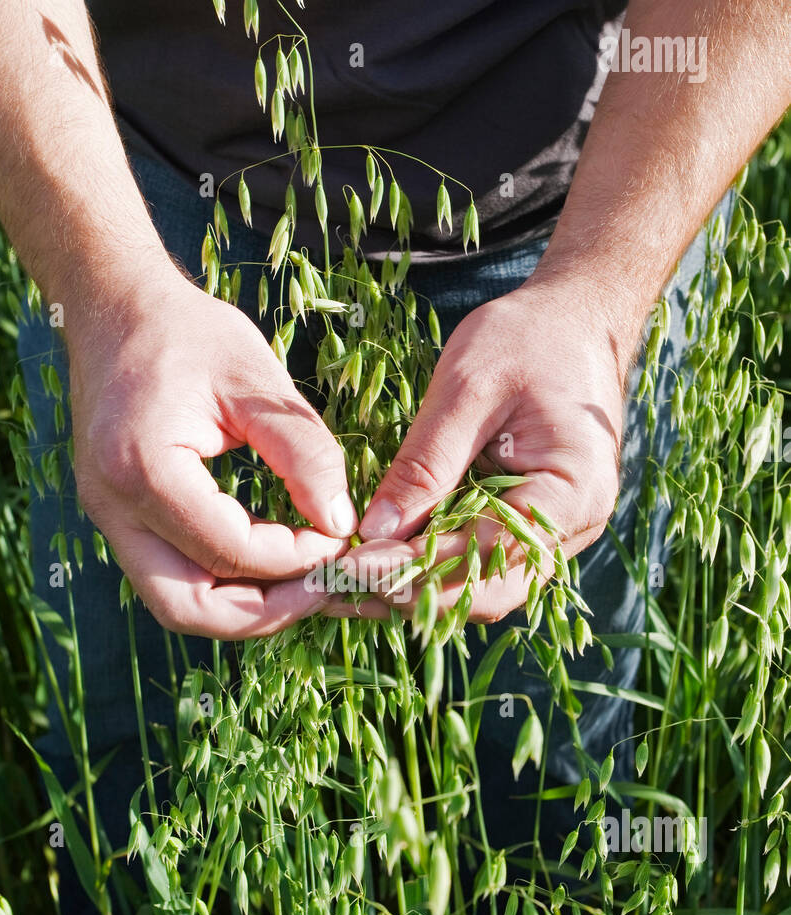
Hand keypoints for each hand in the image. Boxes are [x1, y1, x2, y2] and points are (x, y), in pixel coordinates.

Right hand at [68, 263, 357, 637]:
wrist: (115, 307)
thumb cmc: (187, 332)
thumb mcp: (257, 380)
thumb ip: (304, 453)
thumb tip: (341, 523)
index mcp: (144, 468)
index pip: (229, 551)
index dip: (294, 558)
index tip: (340, 537)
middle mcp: (113, 507)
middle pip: (189, 608)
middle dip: (266, 612)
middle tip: (326, 591)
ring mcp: (108, 519)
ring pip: (177, 604)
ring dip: (245, 608)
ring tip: (306, 585)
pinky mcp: (120, 520)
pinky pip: (173, 576)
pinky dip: (225, 584)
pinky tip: (274, 564)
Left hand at [322, 275, 630, 623]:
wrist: (578, 319)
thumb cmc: (528, 338)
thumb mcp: (467, 388)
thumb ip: (425, 463)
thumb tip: (375, 531)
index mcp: (571, 494)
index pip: (481, 554)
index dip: (410, 568)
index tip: (346, 567)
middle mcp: (575, 529)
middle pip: (485, 592)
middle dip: (408, 595)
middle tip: (335, 589)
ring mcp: (560, 535)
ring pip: (482, 590)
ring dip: (416, 592)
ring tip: (347, 586)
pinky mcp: (537, 528)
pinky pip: (483, 565)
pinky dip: (434, 570)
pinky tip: (382, 565)